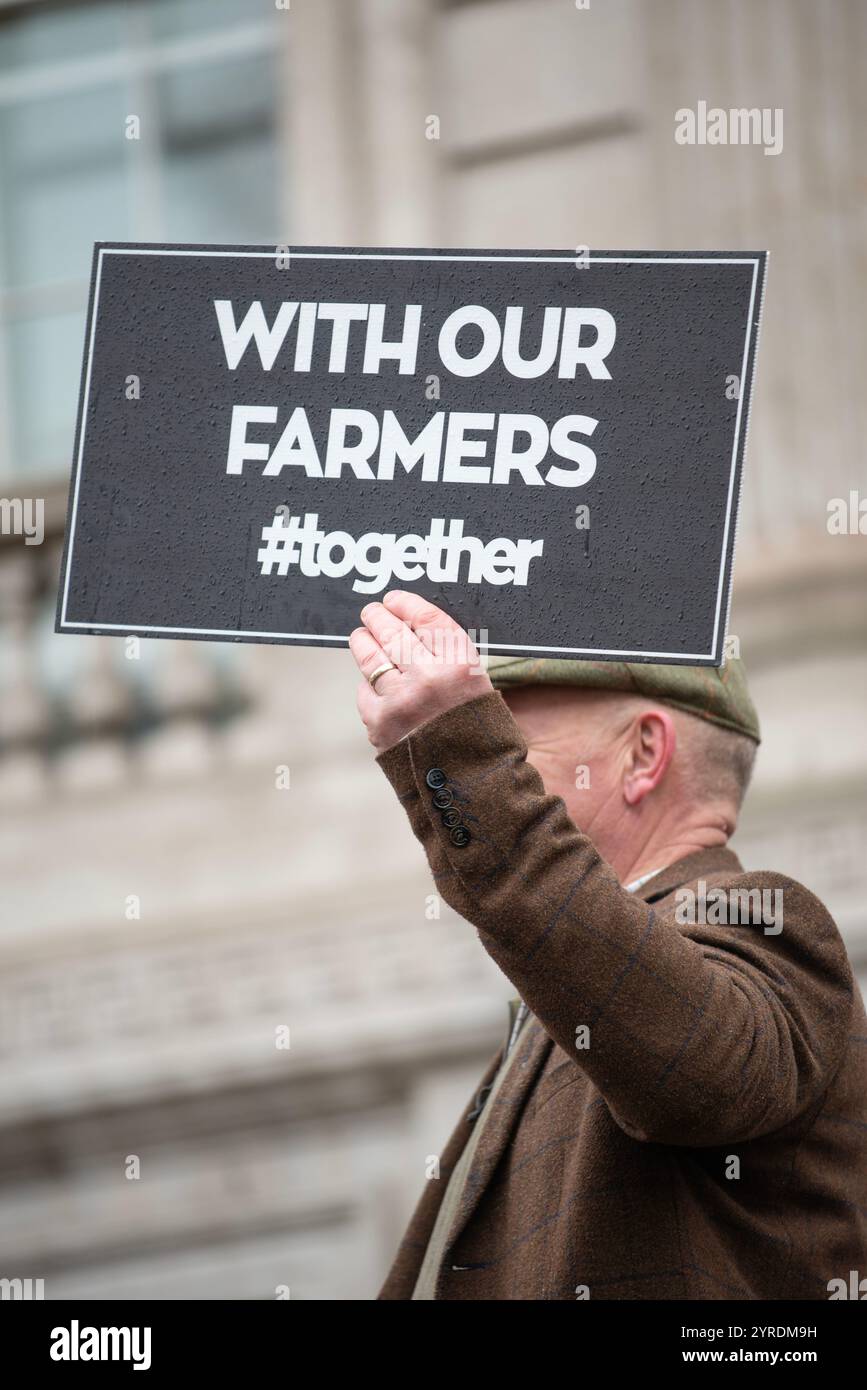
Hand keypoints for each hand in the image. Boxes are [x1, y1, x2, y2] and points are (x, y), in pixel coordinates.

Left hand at [350, 591, 492, 753]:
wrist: (469, 783)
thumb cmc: (476, 731)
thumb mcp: (477, 685)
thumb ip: (449, 657)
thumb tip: (409, 626)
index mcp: (460, 665)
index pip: (426, 618)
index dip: (405, 603)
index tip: (394, 599)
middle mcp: (429, 678)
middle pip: (392, 632)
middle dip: (377, 617)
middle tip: (372, 612)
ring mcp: (401, 700)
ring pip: (370, 656)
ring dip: (363, 641)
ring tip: (361, 635)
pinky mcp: (379, 722)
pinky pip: (365, 691)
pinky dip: (368, 685)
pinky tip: (374, 683)